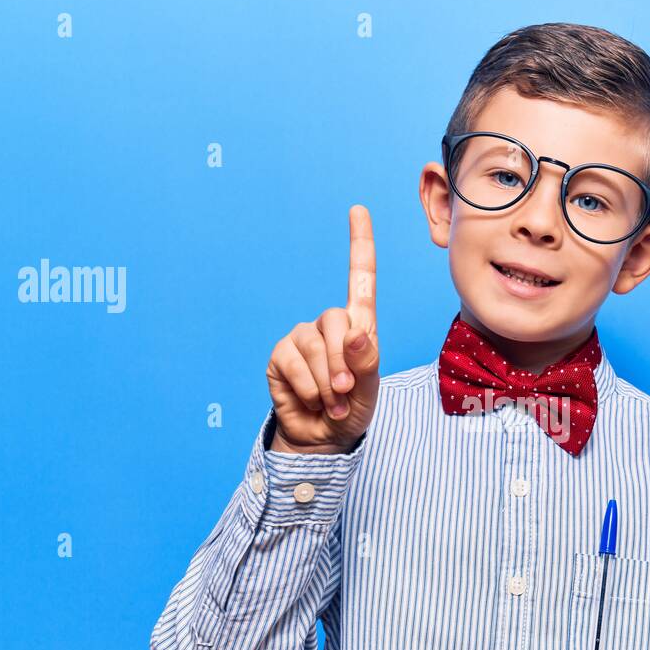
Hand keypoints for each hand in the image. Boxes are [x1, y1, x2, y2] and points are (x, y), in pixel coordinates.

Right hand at [265, 205, 379, 453]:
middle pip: (335, 322)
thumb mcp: (369, 389)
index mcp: (358, 326)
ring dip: (325, 381)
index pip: (360, 279)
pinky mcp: (280, 356)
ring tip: (330, 402)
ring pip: (313, 345)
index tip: (358, 210)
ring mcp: (300, 338)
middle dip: (342, 363)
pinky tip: (311, 401)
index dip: (359, 244)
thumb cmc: (351, 410)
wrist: (323, 439)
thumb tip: (354, 334)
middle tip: (344, 392)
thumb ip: (366, 362)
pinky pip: (292, 363)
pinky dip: (307, 388)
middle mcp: (327, 326)